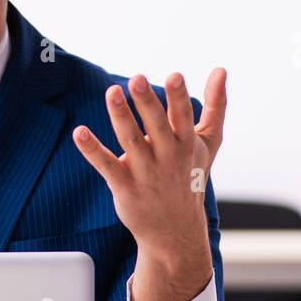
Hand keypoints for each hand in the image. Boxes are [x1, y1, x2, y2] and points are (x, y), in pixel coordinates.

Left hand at [72, 68, 226, 260]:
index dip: (178, 97)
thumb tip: (221, 69)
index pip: (183, 117)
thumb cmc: (189, 177)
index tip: (175, 76)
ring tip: (111, 92)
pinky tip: (80, 132)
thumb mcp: (207, 143)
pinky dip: (92, 150)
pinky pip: (107, 166)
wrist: (175, 230)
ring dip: (120, 116)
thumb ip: (215, 106)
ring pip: (131, 141)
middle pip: (156, 126)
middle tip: (136, 79)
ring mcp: (145, 173)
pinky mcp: (125, 186)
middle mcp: (167, 157)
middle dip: (147, 103)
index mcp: (186, 144)